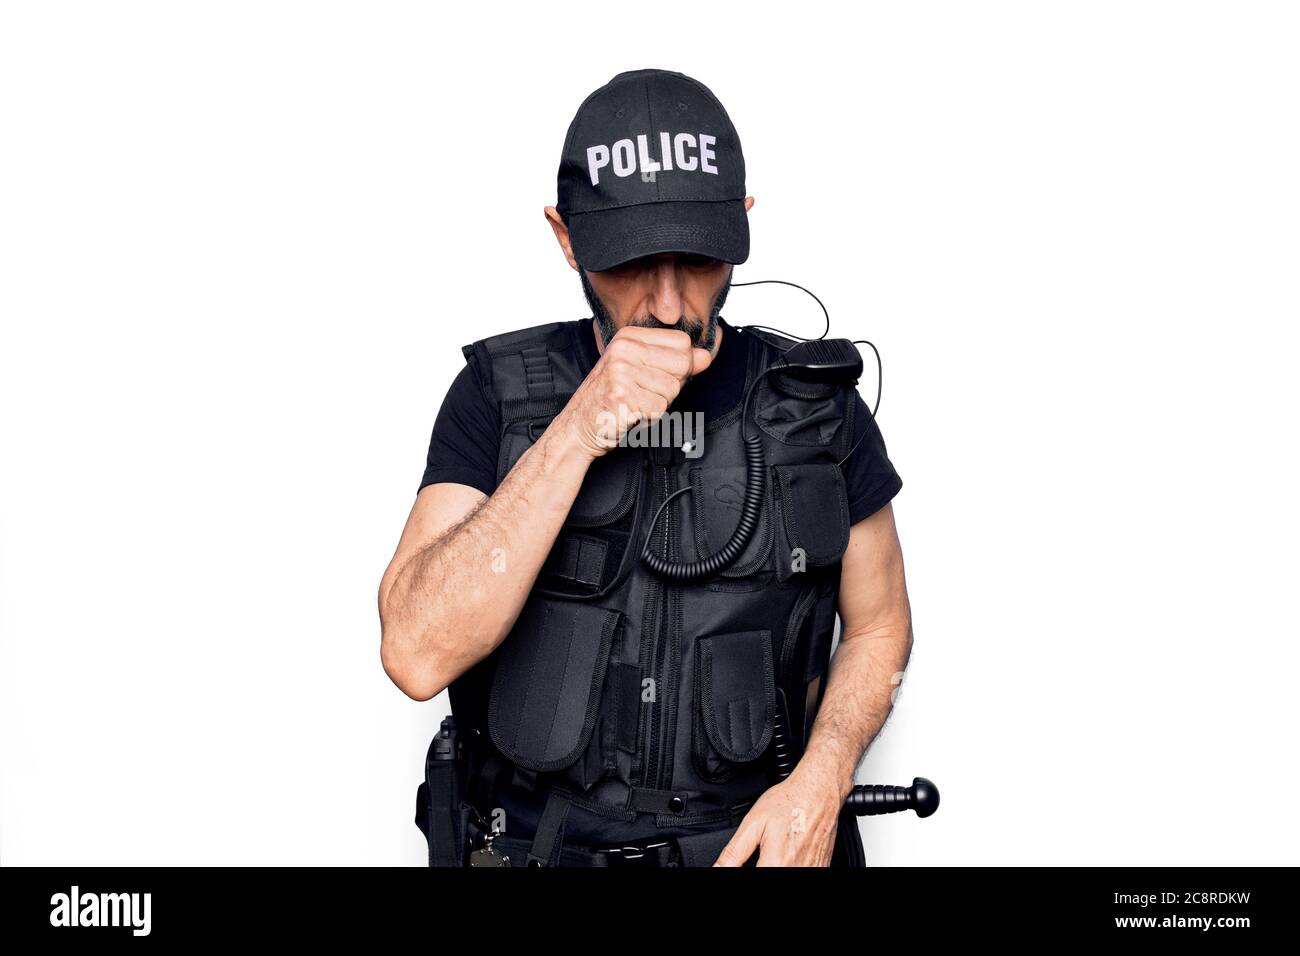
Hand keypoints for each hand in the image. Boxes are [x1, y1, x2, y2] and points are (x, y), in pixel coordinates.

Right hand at [554, 326, 713, 459]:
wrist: (578, 427)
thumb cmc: (611, 400)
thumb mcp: (641, 371)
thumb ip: (675, 362)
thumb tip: (706, 355)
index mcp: (629, 336)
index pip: (682, 342)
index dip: (680, 365)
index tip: (656, 377)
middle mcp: (624, 348)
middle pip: (682, 365)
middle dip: (671, 386)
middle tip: (644, 394)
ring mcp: (622, 370)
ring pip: (672, 389)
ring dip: (658, 405)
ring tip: (635, 405)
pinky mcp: (622, 395)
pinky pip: (659, 408)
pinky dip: (649, 418)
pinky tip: (630, 415)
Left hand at [712, 769, 845, 866]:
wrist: (819, 791)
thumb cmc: (790, 803)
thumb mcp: (752, 824)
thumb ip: (734, 853)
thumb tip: (718, 868)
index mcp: (777, 864)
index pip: (752, 879)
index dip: (742, 869)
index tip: (748, 861)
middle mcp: (797, 872)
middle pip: (769, 874)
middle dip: (761, 865)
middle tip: (762, 852)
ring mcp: (812, 872)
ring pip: (785, 875)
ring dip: (775, 864)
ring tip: (775, 850)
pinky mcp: (822, 868)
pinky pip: (803, 872)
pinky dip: (791, 865)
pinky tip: (789, 852)